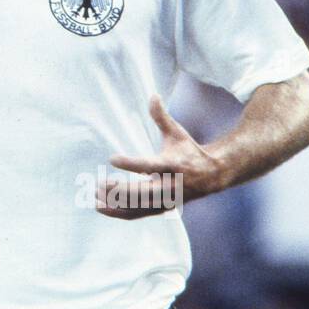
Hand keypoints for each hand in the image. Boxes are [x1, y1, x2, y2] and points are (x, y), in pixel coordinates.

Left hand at [95, 95, 225, 219]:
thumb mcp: (177, 133)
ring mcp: (166, 200)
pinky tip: (103, 208)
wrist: (213, 176)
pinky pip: (139, 214)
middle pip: (142, 192)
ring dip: (116, 205)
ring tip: (95, 198)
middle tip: (98, 183)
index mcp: (172, 165)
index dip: (130, 163)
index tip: (112, 158)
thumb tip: (152, 95)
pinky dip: (121, 213)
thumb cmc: (189, 151)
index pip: (149, 165)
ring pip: (139, 207)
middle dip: (119, 190)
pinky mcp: (162, 208)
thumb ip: (162, 117)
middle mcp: (169, 185)